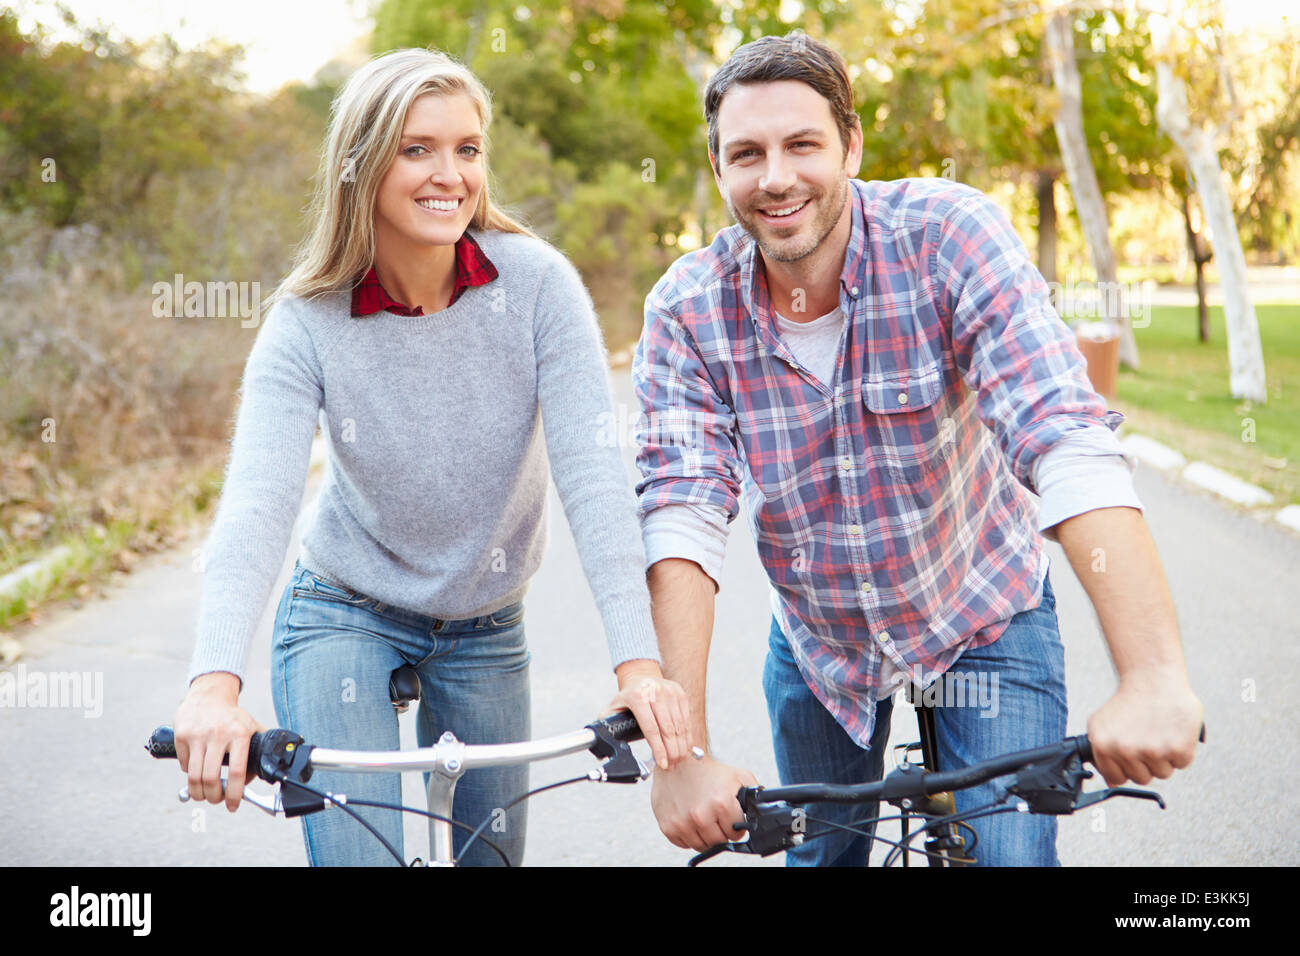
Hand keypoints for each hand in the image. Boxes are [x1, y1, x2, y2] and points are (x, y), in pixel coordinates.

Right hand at [173, 672, 265, 812]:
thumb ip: (258, 751)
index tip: (232, 806)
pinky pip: (184, 765)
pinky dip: (190, 774)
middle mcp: (219, 734)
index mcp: (240, 733)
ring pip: (194, 777)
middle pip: (211, 779)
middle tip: (216, 800)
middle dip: (213, 797)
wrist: (210, 695)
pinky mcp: (182, 735)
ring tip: (204, 795)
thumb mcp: (251, 728)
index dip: (234, 794)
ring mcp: (198, 734)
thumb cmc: (233, 717)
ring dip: (199, 793)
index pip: (237, 772)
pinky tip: (196, 771)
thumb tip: (258, 777)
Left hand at [604, 659, 690, 770]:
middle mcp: (655, 692)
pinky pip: (686, 719)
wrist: (641, 676)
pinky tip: (685, 748)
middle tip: (671, 766)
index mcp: (637, 697)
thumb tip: (597, 740)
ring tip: (677, 760)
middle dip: (671, 751)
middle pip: (668, 729)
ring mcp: (670, 692)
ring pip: (679, 726)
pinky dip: (687, 736)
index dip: (658, 748)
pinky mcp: (680, 694)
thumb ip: (605, 722)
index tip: (662, 763)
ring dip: (680, 746)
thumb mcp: (613, 707)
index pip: (651, 728)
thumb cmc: (627, 697)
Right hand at [650, 754, 757, 850]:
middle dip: (722, 831)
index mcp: (721, 803)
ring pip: (702, 846)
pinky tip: (691, 819)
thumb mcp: (738, 775)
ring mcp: (683, 823)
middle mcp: (701, 815)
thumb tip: (763, 811)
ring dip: (706, 835)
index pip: (736, 833)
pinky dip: (690, 836)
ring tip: (704, 817)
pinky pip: (685, 844)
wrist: (677, 760)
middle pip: (720, 841)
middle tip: (717, 817)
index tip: (731, 819)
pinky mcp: (668, 827)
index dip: (736, 826)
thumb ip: (754, 794)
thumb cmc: (708, 770)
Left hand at [1086, 668, 1202, 786]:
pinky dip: (1181, 751)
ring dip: (1164, 758)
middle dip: (1146, 763)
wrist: (1152, 678)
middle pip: (1141, 778)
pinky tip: (1172, 731)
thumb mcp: (1102, 724)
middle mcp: (1126, 750)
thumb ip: (1103, 754)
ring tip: (1159, 732)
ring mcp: (1152, 750)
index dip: (1126, 768)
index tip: (1131, 756)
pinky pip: (1181, 764)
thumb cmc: (1129, 702)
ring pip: (1162, 773)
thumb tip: (1111, 782)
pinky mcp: (1178, 749)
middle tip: (1147, 739)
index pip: (1116, 778)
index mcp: (1103, 745)